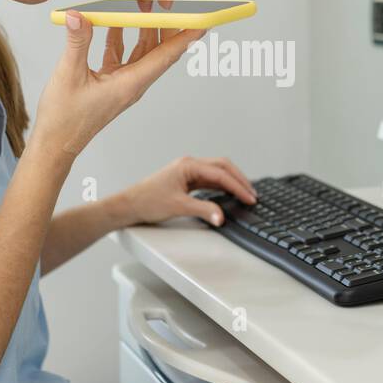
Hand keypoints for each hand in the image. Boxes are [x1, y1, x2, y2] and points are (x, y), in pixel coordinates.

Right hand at [31, 0, 204, 157]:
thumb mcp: (69, 75)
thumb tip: (79, 16)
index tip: (203, 18)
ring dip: (142, 23)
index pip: (166, 55)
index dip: (187, 35)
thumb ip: (77, 43)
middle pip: (157, 47)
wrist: (55, 144)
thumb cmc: (64, 119)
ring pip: (142, 48)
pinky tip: (115, 20)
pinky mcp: (110, 82)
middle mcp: (132, 83)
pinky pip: (123, 54)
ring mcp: (122, 83)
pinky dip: (122, 35)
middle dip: (163, 18)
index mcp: (131, 84)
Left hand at [117, 156, 256, 226]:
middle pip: (222, 167)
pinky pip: (209, 180)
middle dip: (239, 180)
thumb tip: (221, 216)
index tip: (249, 197)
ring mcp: (188, 172)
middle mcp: (189, 165)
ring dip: (232, 182)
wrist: (130, 205)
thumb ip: (203, 210)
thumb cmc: (147, 201)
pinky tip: (229, 194)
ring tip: (245, 194)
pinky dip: (222, 186)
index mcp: (188, 166)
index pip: (220, 173)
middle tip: (252, 194)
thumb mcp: (178, 207)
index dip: (237, 186)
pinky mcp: (186, 181)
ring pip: (217, 173)